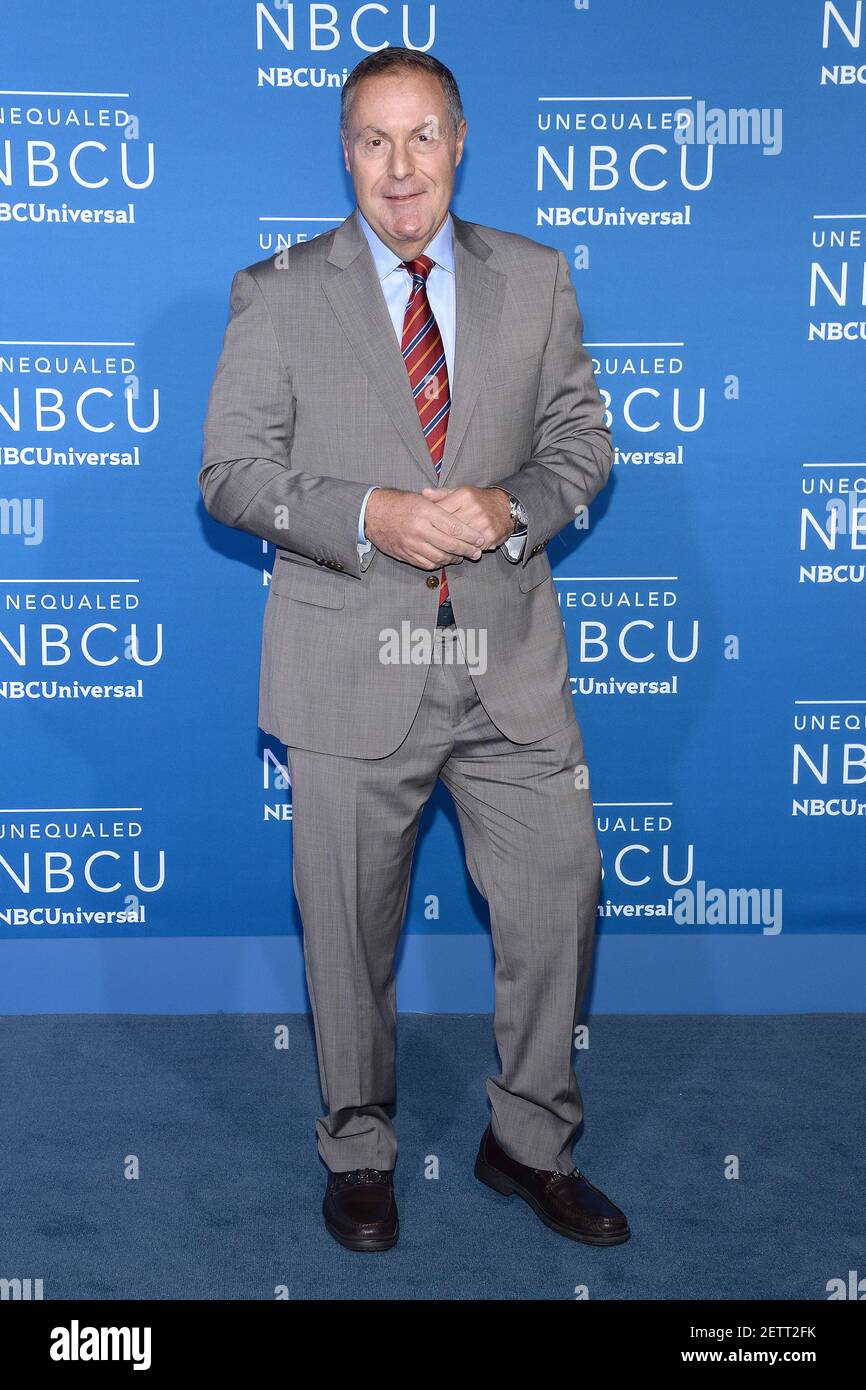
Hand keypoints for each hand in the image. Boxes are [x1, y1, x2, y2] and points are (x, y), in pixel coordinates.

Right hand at [364, 487, 485, 570]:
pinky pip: (427, 564)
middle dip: (467, 550)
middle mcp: (419, 529)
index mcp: (425, 511)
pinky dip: (439, 564)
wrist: (372, 513)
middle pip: (450, 544)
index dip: (470, 535)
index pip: (454, 526)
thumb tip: (463, 518)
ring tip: (462, 556)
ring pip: (440, 557)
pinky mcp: (405, 554)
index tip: (479, 539)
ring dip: (454, 559)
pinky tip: (445, 560)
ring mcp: (411, 544)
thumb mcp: (420, 498)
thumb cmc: (399, 503)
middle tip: (476, 552)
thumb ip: (441, 507)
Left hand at [421, 485, 512, 550]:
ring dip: (448, 546)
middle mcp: (473, 509)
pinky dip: (463, 551)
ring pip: (459, 539)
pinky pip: (471, 547)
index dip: (430, 521)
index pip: (442, 511)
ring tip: (439, 549)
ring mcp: (482, 523)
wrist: (506, 507)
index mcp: (464, 496)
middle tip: (427, 542)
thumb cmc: (479, 500)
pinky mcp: (489, 536)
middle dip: (437, 536)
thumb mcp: (461, 492)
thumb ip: (442, 494)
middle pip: (449, 528)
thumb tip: (423, 493)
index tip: (423, 527)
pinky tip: (455, 553)